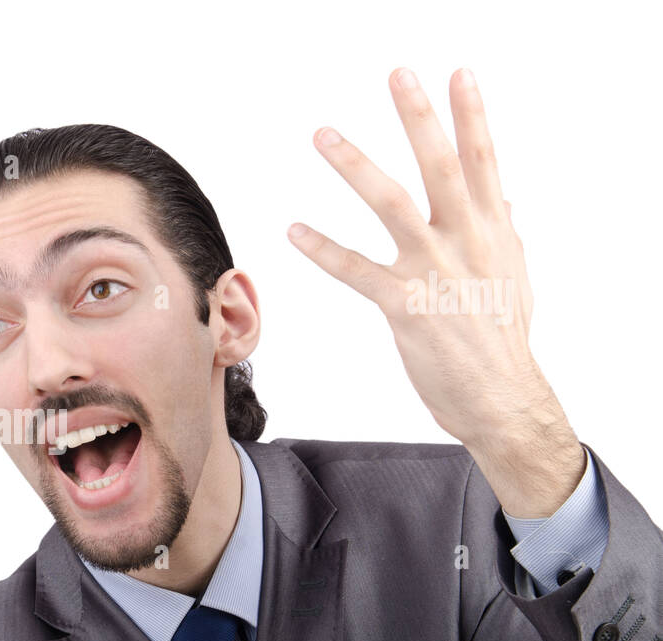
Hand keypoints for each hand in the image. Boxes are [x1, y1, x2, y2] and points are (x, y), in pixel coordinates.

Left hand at [288, 67, 582, 515]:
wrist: (502, 399)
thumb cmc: (503, 342)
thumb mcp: (513, 280)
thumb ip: (502, 236)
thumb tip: (501, 202)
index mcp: (494, 232)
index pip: (484, 161)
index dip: (472, 116)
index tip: (459, 74)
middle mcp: (467, 242)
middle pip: (441, 167)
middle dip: (419, 119)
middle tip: (398, 75)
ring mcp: (435, 271)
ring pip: (391, 205)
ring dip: (355, 166)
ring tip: (325, 134)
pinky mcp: (405, 305)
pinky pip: (355, 269)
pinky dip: (322, 247)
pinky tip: (294, 229)